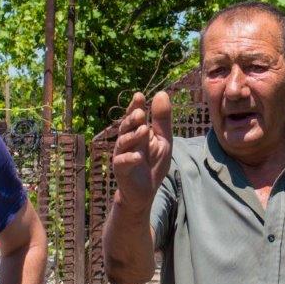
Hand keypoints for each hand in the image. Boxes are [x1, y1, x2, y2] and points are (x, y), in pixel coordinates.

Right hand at [112, 91, 172, 211]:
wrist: (146, 191)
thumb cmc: (153, 164)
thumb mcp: (163, 140)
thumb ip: (162, 120)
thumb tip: (161, 93)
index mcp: (137, 132)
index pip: (134, 116)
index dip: (135, 106)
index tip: (139, 96)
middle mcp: (127, 141)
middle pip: (126, 127)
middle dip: (132, 119)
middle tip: (141, 114)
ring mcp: (122, 154)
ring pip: (123, 142)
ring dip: (133, 136)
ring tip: (144, 130)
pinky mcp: (121, 169)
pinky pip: (123, 161)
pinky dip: (130, 158)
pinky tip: (138, 156)